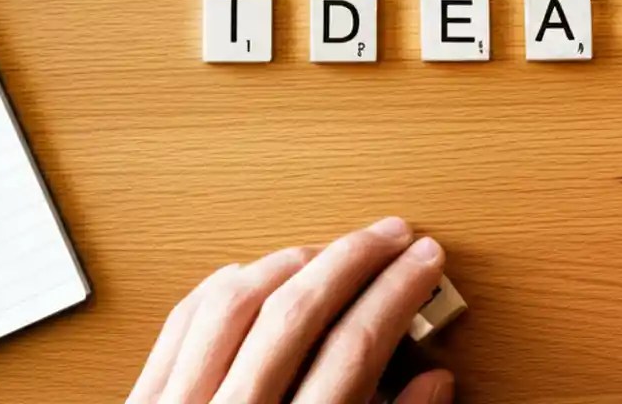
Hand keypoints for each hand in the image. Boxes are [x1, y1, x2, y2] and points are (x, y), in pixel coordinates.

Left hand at [125, 217, 453, 403]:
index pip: (354, 350)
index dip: (397, 295)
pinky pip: (185, 320)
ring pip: (236, 301)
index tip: (425, 263)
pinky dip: (226, 285)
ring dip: (292, 260)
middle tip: (392, 235)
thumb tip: (435, 386)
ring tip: (331, 250)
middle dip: (354, 258)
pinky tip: (256, 274)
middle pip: (296, 309)